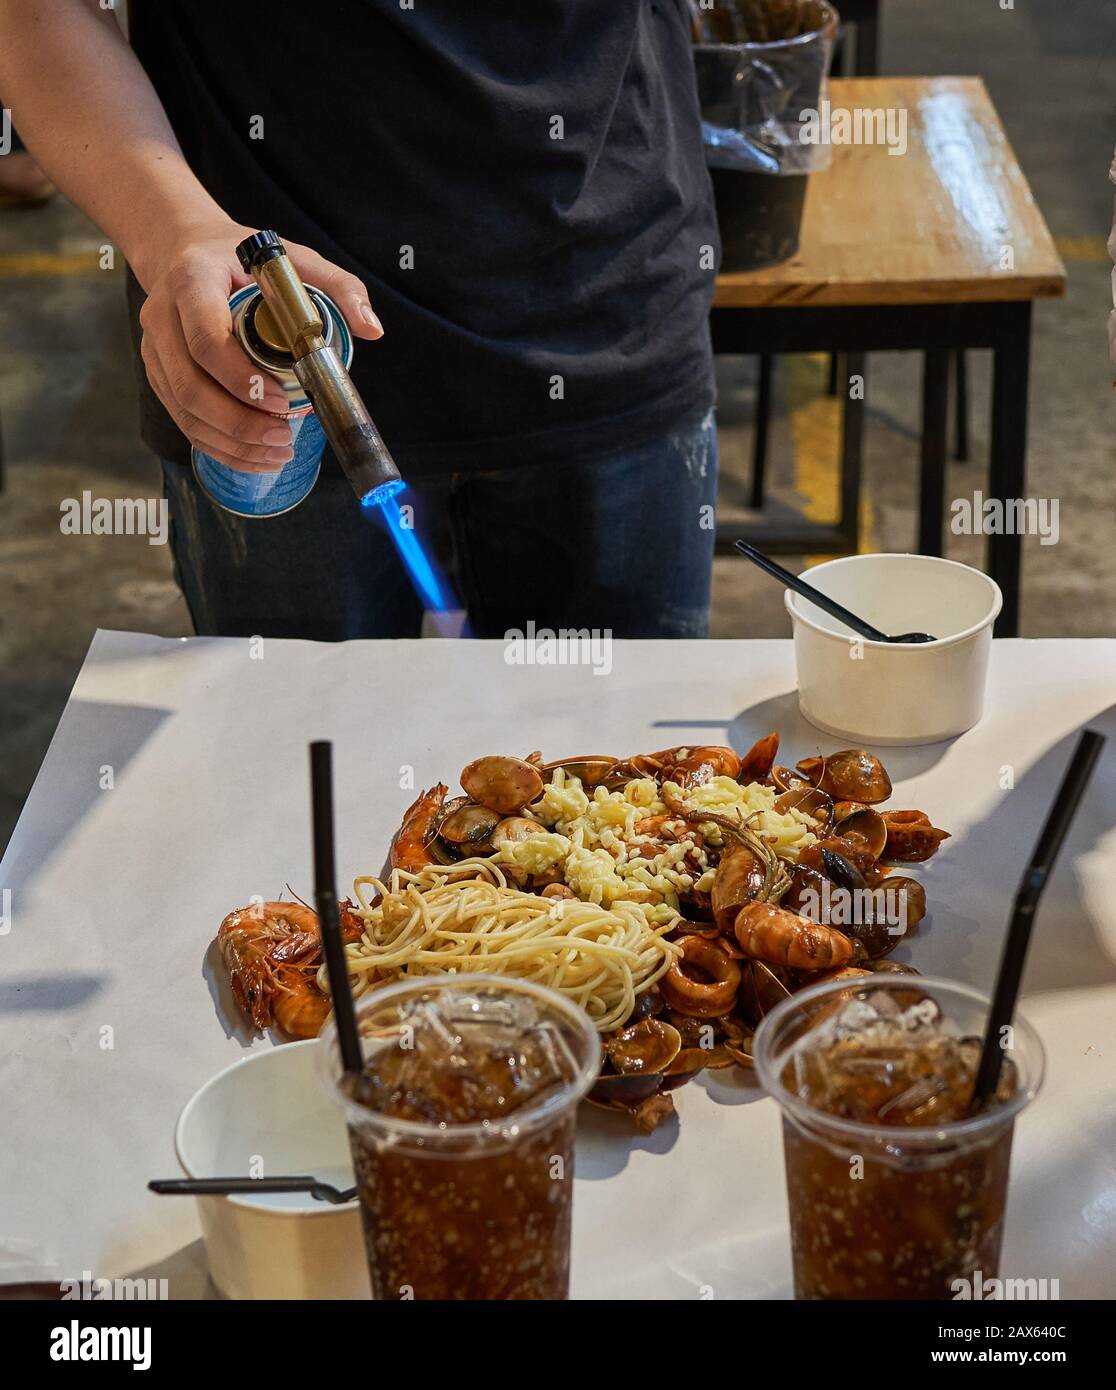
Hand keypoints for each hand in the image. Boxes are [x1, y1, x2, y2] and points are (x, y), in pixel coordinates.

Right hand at [136, 219, 383, 471]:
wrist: (184, 250)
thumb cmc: (243, 259)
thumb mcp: (294, 258)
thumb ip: (339, 286)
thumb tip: (372, 330)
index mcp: (192, 280)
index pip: (206, 339)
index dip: (242, 378)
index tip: (283, 399)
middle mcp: (162, 315)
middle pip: (191, 386)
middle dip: (239, 422)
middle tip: (284, 436)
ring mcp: (154, 348)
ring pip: (184, 410)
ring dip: (231, 442)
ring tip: (277, 452)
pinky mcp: (157, 373)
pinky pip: (183, 420)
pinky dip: (219, 446)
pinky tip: (255, 456)